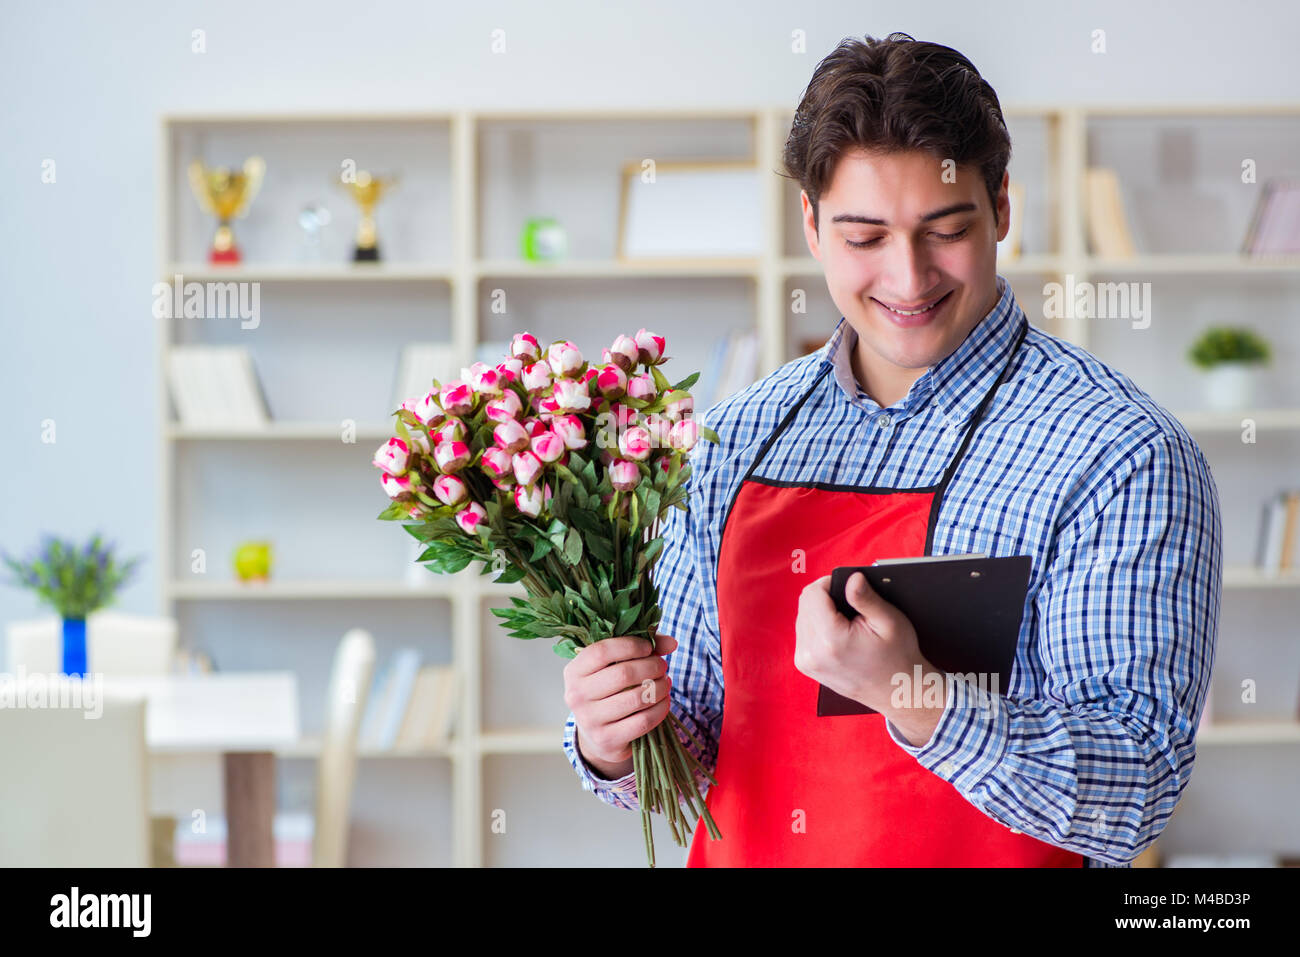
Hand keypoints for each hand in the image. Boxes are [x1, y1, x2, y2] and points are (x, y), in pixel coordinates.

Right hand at [564, 632, 676, 775]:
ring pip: (635, 698)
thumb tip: (671, 643)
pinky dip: (660, 709)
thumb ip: (641, 649)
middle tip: (662, 666)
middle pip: (622, 674)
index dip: (630, 646)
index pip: (602, 651)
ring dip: (659, 687)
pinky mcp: (607, 739)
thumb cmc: (609, 691)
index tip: (649, 647)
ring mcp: (590, 720)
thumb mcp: (614, 667)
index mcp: (574, 671)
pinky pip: (642, 721)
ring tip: (665, 683)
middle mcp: (576, 696)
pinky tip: (664, 702)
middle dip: (651, 666)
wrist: (597, 735)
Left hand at [794, 571, 926, 712]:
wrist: (895, 691)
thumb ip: (866, 598)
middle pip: (805, 603)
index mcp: (831, 640)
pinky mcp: (804, 664)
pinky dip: (818, 625)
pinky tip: (837, 631)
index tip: (847, 587)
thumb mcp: (889, 622)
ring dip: (820, 611)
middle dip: (825, 597)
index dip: (830, 583)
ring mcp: (805, 661)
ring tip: (845, 620)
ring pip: (802, 616)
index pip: (813, 593)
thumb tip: (852, 578)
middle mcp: (812, 653)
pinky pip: (803, 631)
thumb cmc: (897, 656)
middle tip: (850, 605)